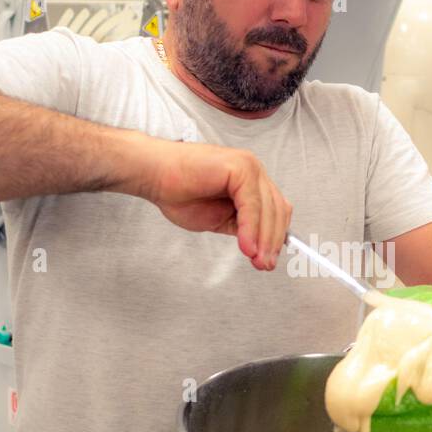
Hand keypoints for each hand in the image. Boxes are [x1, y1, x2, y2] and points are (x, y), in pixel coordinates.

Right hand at [136, 138, 291, 269]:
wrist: (154, 176)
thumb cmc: (179, 192)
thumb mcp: (219, 218)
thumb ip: (242, 226)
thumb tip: (262, 245)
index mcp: (251, 181)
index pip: (276, 211)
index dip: (276, 237)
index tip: (269, 260)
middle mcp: (253, 170)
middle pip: (277, 210)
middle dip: (273, 242)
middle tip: (265, 265)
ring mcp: (248, 167)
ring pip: (268, 209)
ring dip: (264, 239)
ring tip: (257, 260)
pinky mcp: (239, 168)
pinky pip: (252, 205)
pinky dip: (251, 229)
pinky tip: (247, 247)